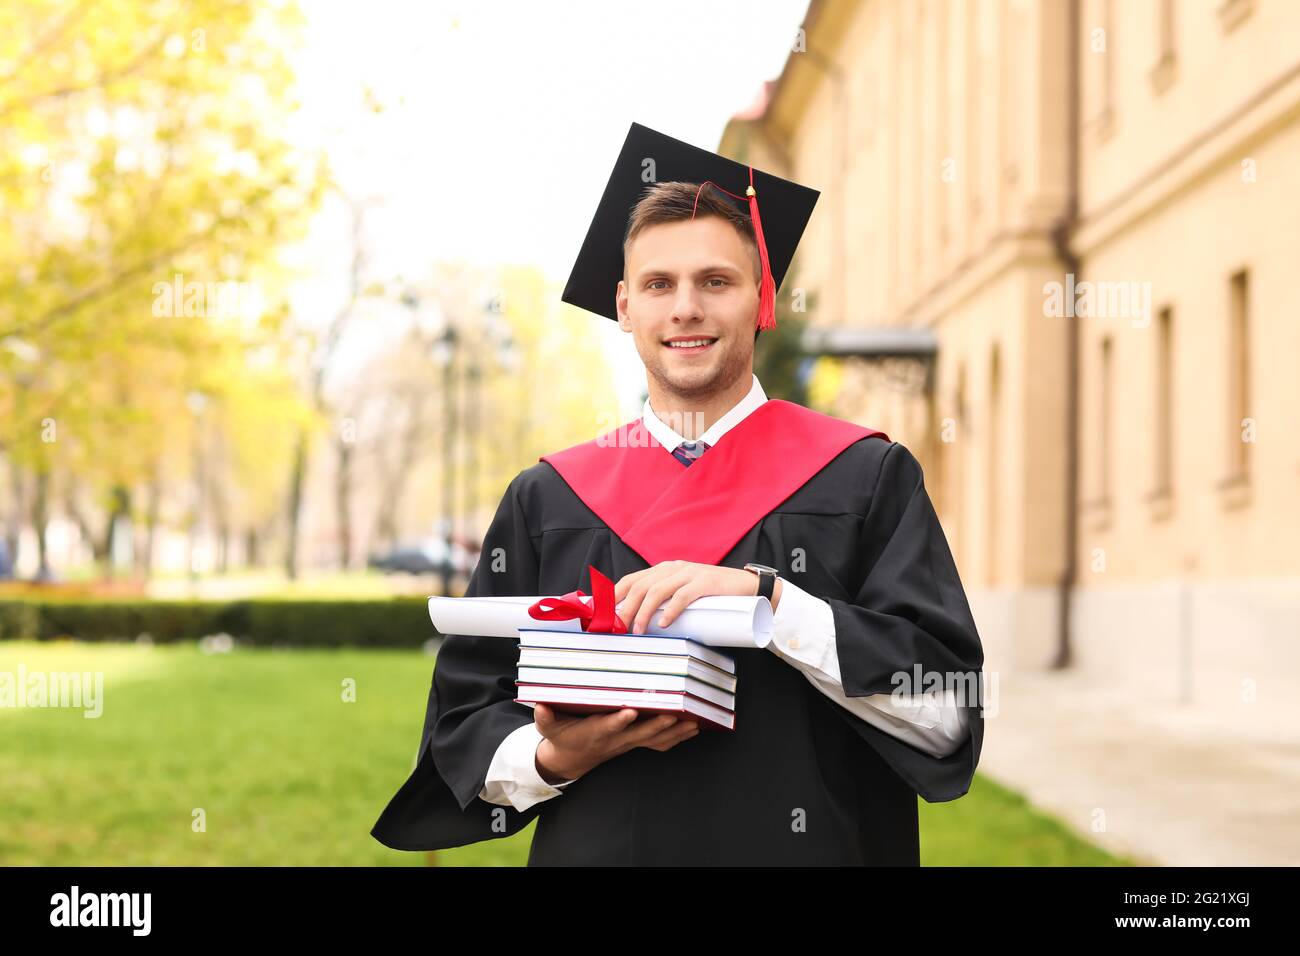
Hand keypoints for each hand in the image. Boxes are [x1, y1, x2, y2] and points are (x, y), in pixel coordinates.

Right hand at [533, 703, 699, 782]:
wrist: (570, 759)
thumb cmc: (561, 737)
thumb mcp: (548, 728)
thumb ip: (545, 717)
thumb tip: (540, 705)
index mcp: (593, 732)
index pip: (607, 727)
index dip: (618, 721)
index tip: (629, 712)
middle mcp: (614, 740)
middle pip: (638, 734)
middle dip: (656, 726)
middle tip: (674, 715)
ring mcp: (627, 743)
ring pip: (654, 740)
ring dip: (674, 733)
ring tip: (693, 723)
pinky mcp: (634, 743)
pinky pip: (659, 743)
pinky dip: (676, 738)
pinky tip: (693, 729)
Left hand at [613, 559, 777, 633]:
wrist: (747, 588)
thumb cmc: (710, 596)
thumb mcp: (682, 595)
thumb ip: (664, 604)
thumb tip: (639, 627)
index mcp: (663, 570)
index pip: (631, 580)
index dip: (614, 597)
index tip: (603, 616)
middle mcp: (673, 568)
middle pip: (640, 587)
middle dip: (624, 609)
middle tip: (618, 629)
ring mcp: (689, 574)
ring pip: (657, 591)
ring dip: (644, 612)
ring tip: (639, 630)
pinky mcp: (705, 582)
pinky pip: (683, 595)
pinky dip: (671, 610)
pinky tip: (665, 623)